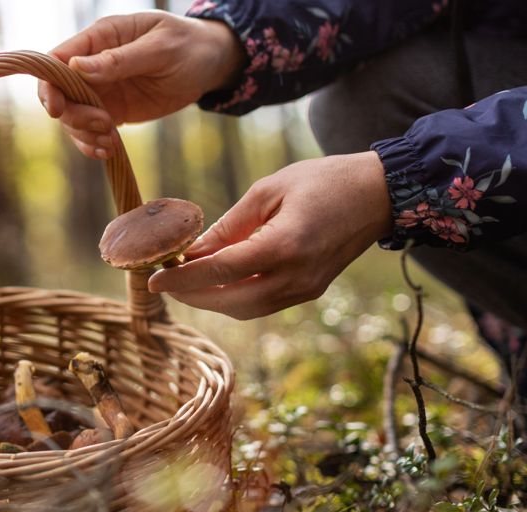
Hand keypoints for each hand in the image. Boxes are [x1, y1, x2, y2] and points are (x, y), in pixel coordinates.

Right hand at [38, 12, 244, 158]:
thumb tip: (76, 67)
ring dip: (84, 134)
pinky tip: (109, 151)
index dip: (50, 85)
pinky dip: (92, 144)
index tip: (58, 109)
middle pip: (59, 93)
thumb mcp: (160, 49)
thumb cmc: (188, 46)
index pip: (57, 59)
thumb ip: (120, 59)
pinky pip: (88, 131)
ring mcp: (100, 90)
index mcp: (100, 37)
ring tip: (111, 141)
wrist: (209, 64)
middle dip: (73, 115)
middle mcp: (92, 64)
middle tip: (103, 125)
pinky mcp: (110, 111)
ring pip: (71, 117)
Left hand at [148, 152, 393, 319]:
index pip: (220, 272)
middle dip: (192, 295)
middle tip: (164, 281)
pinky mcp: (310, 291)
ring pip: (246, 309)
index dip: (182, 278)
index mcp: (284, 245)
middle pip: (230, 301)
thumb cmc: (322, 180)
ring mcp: (306, 289)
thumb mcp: (267, 191)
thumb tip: (191, 252)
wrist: (379, 193)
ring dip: (211, 301)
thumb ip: (228, 226)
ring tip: (185, 282)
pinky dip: (234, 298)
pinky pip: (263, 304)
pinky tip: (216, 283)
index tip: (154, 278)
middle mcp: (296, 276)